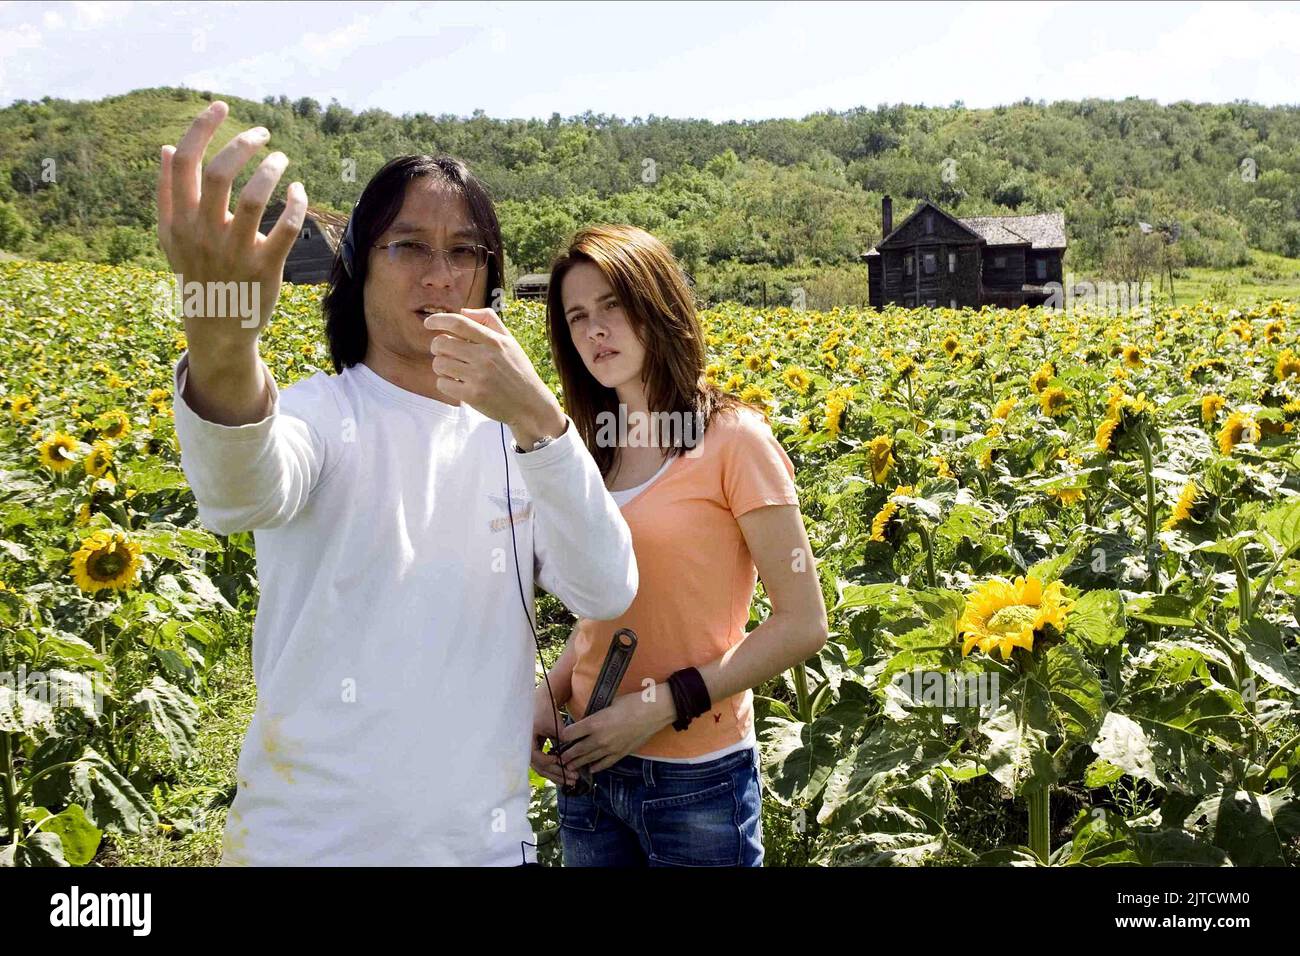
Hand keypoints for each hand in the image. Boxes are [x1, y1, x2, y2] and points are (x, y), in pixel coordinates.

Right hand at [157, 100, 305, 346]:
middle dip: (243, 143)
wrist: (216, 329)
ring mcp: (233, 251)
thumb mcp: (172, 237)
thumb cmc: (198, 274)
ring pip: (252, 197)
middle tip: (262, 133)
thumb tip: (165, 149)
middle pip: (220, 173)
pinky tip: (298, 192)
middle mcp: (203, 232)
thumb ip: (167, 193)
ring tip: (281, 159)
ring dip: (271, 170)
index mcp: (179, 219)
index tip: (221, 106)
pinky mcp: (264, 268)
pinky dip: (295, 204)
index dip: (201, 127)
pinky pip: (284, 229)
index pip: (184, 161)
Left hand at [425, 308, 564, 443]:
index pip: (459, 323)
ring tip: (454, 371)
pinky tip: (458, 385)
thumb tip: (462, 311)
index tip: (428, 323)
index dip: (439, 319)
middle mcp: (485, 357)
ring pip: (439, 364)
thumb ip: (489, 321)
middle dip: (437, 347)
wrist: (530, 405)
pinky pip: (442, 384)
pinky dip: (445, 384)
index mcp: (494, 341)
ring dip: (441, 367)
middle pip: (442, 343)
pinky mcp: (473, 396)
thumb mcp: (510, 341)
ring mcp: (478, 377)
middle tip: (445, 354)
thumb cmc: (518, 371)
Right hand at [530, 688, 576, 788]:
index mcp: (526, 740)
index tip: (561, 761)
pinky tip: (566, 774)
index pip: (536, 757)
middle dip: (558, 774)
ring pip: (542, 769)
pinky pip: (544, 764)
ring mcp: (530, 751)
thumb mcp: (554, 724)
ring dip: (557, 775)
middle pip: (540, 767)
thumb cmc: (546, 710)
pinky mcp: (536, 751)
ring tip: (572, 780)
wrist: (542, 701)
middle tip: (574, 778)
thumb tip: (569, 755)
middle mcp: (526, 748)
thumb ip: (561, 738)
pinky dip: (554, 770)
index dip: (548, 761)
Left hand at [556, 688, 675, 773]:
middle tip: (560, 758)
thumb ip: (595, 714)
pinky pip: (604, 764)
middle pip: (576, 750)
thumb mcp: (608, 703)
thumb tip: (585, 719)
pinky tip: (590, 769)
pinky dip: (596, 767)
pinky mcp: (620, 753)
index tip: (559, 738)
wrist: (653, 712)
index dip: (562, 736)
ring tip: (569, 767)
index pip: (570, 734)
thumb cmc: (631, 702)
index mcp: (594, 722)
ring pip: (588, 759)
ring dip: (577, 764)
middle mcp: (599, 738)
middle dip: (566, 755)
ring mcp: (610, 748)